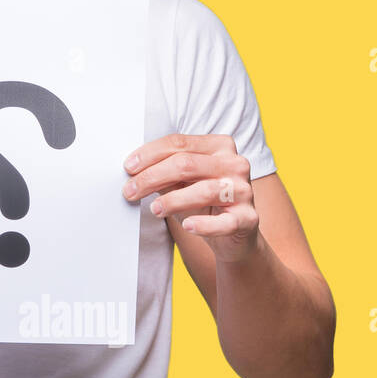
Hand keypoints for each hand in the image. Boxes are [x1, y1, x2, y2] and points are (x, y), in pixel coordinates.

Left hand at [121, 133, 261, 264]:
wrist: (232, 234)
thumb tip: (131, 168)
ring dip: (173, 201)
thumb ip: (163, 171)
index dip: (150, 154)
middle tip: (130, 191)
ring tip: (154, 209)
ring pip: (204, 191)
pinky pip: (225, 222)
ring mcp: (244, 191)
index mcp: (219, 146)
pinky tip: (188, 226)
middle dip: (152, 177)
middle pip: (186, 164)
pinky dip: (204, 225)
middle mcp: (235, 164)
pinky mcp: (248, 218)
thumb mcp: (181, 181)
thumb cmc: (202, 202)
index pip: (179, 143)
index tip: (128, 168)